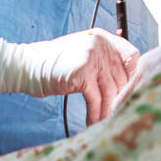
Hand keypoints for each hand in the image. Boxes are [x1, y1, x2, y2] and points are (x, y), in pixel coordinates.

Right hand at [0, 29, 139, 124]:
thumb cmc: (56, 65)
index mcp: (103, 37)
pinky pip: (95, 98)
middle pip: (122, 77)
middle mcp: (100, 44)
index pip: (131, 56)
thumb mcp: (83, 56)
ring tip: (105, 123)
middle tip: (119, 115)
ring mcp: (92, 56)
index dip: (133, 76)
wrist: (27, 66)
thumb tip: (127, 86)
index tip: (130, 93)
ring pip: (110, 90)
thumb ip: (103, 63)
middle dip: (120, 99)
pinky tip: (92, 122)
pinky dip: (95, 114)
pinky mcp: (82, 72)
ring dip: (107, 111)